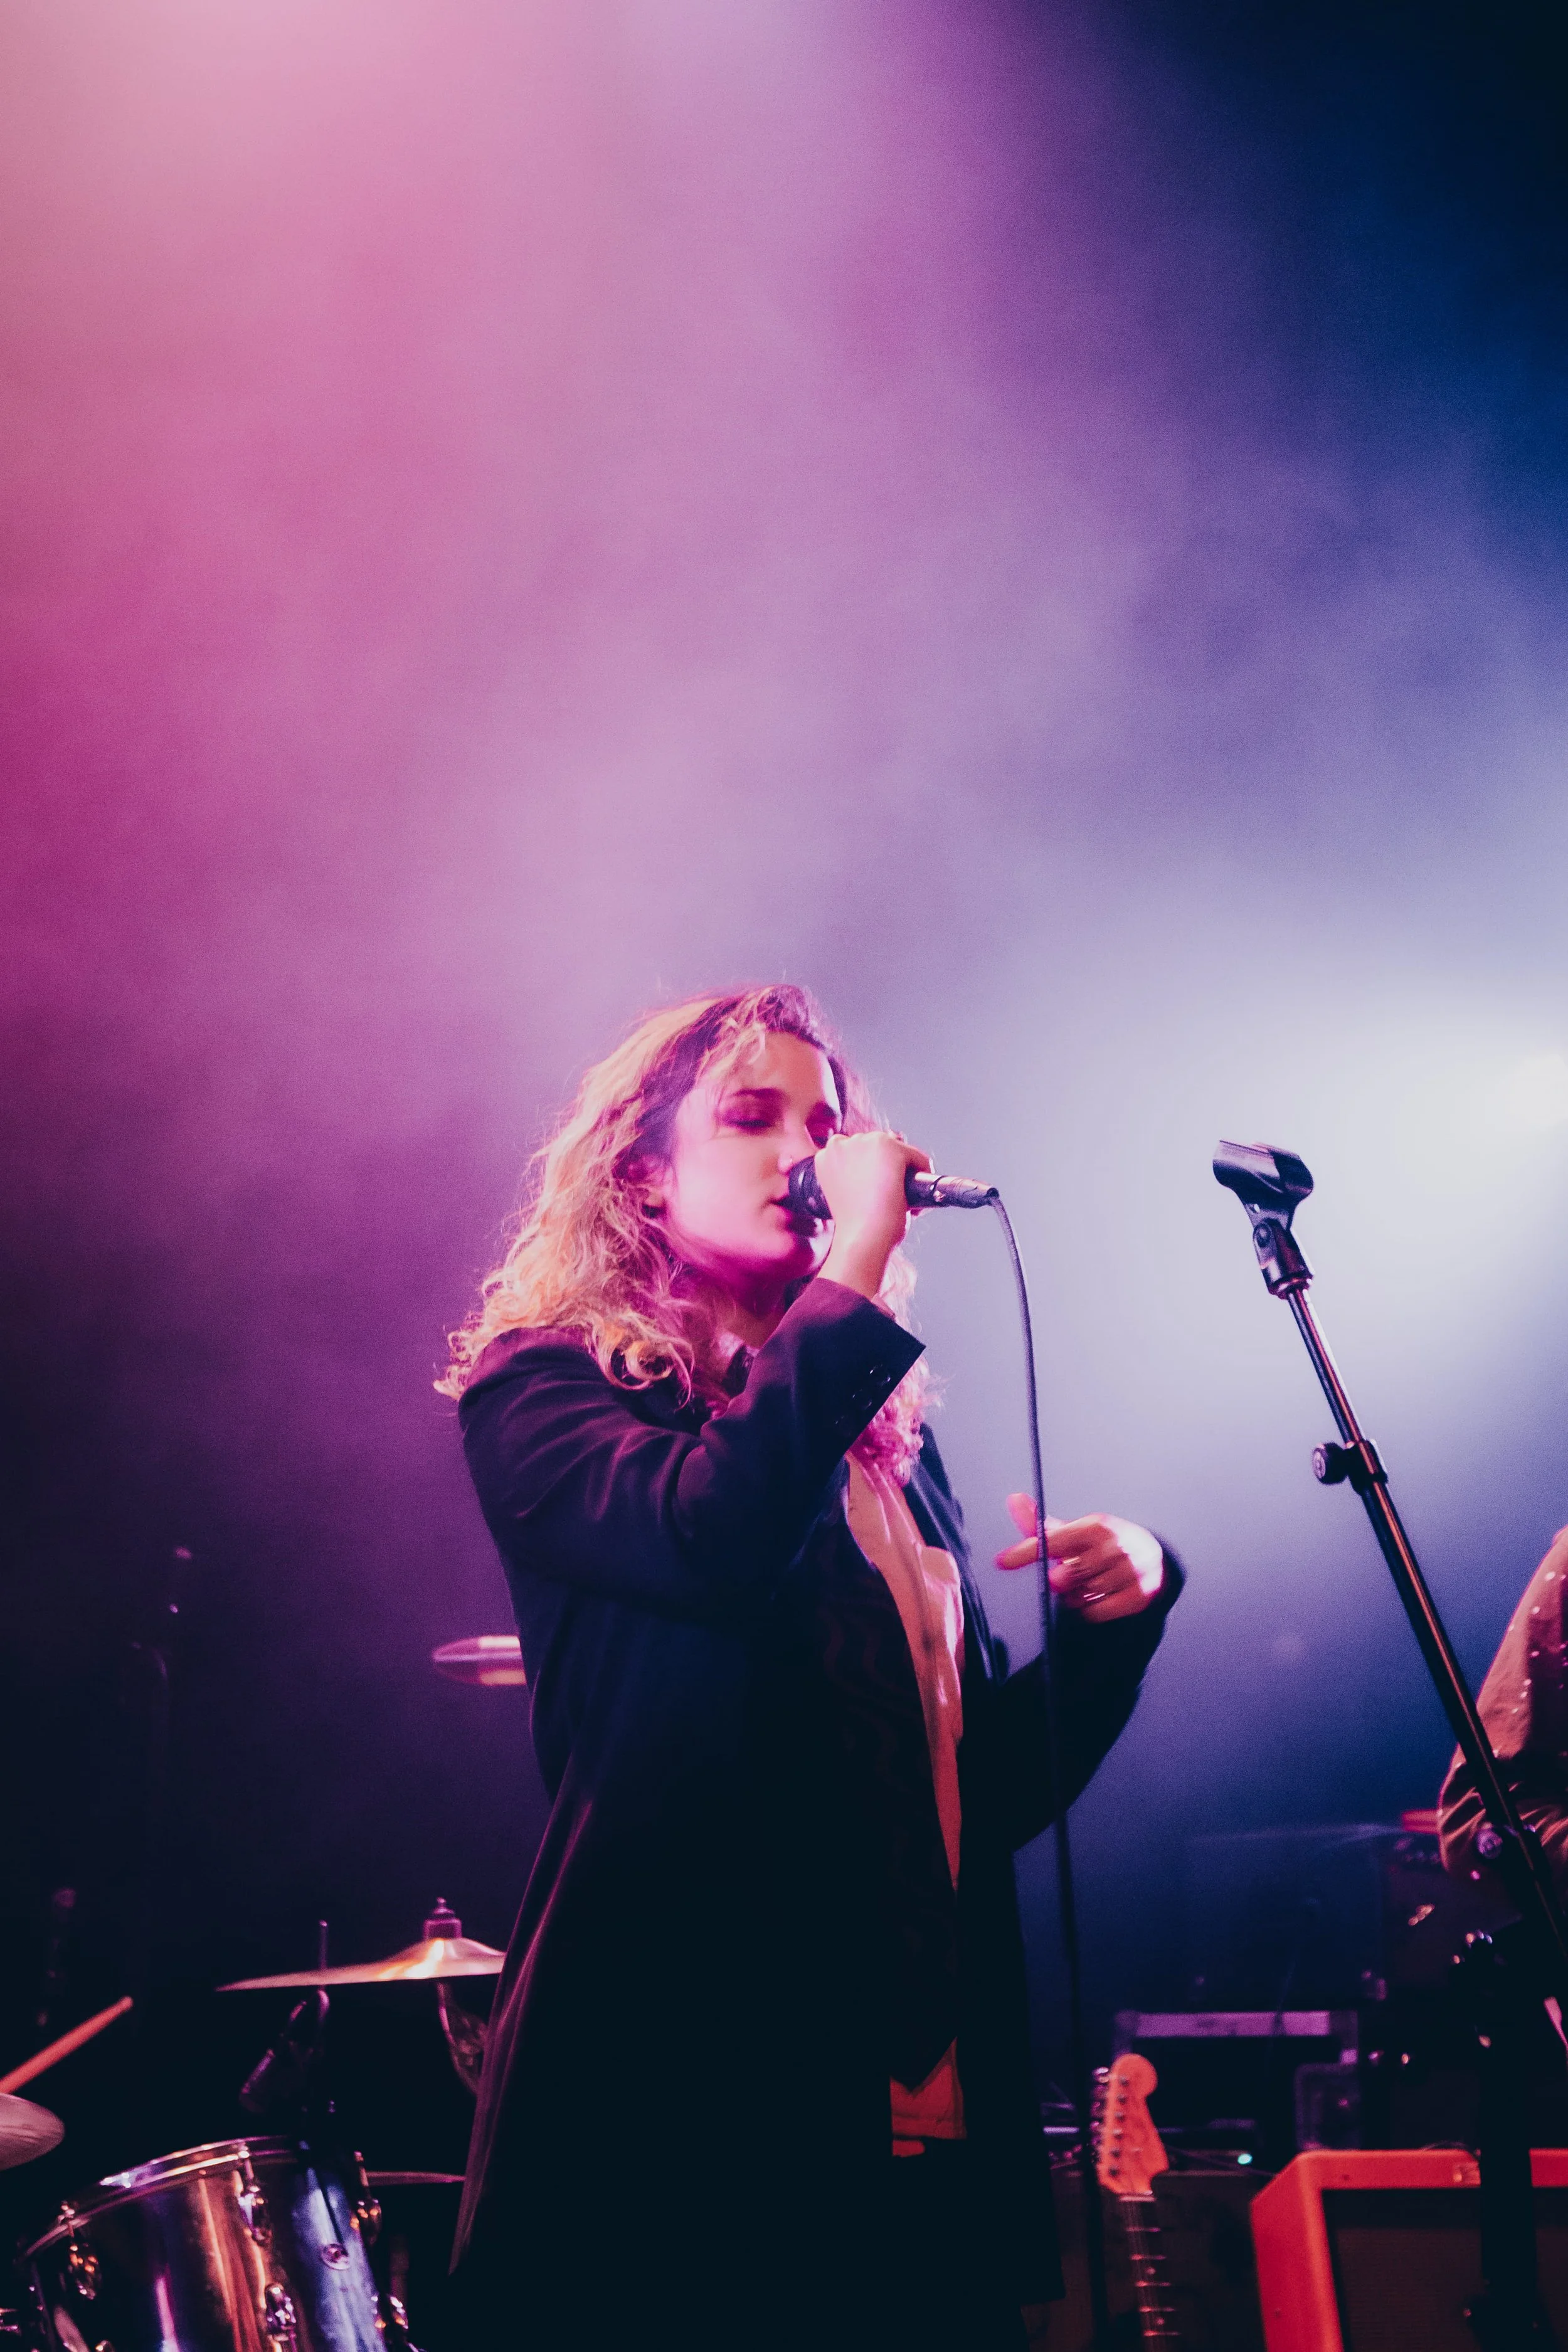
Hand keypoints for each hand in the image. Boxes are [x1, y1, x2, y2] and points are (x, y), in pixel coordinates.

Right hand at [816, 1130, 930, 1301]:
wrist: (862, 1236)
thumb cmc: (853, 1227)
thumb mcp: (845, 1196)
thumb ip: (854, 1179)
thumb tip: (880, 1174)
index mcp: (825, 1156)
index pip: (856, 1152)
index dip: (868, 1172)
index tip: (873, 1191)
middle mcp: (842, 1143)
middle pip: (877, 1148)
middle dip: (886, 1169)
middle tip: (888, 1197)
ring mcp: (867, 1143)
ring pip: (897, 1150)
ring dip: (902, 1171)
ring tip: (900, 1198)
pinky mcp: (890, 1148)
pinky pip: (917, 1157)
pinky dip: (922, 1174)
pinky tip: (914, 1195)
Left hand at [995, 1496, 1164, 1622]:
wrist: (1151, 1558)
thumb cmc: (1103, 1545)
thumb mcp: (1074, 1531)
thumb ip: (1041, 1524)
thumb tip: (1013, 1500)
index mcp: (1097, 1526)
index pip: (1054, 1540)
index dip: (1027, 1552)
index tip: (1002, 1561)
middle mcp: (1116, 1545)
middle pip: (1068, 1574)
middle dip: (1062, 1579)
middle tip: (1066, 1576)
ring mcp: (1131, 1571)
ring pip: (1082, 1595)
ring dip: (1076, 1595)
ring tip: (1086, 1583)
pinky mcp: (1140, 1596)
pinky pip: (1098, 1612)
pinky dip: (1090, 1608)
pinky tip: (1097, 1596)